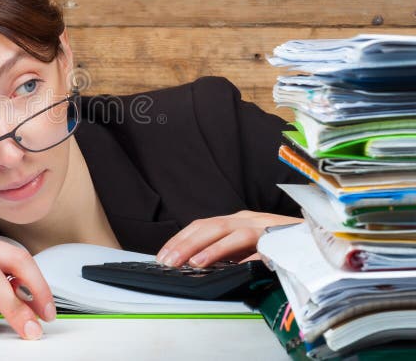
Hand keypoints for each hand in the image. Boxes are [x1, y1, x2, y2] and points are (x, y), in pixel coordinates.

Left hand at [156, 210, 301, 267]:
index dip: (180, 239)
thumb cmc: (287, 248)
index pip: (202, 226)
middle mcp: (247, 219)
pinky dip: (231, 253)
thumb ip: (230, 255)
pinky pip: (253, 244)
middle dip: (184, 243)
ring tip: (187, 263)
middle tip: (166, 261)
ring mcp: (262, 225)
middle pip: (208, 226)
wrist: (324, 243)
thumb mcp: (251, 251)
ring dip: (204, 247)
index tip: (163, 255)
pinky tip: (218, 263)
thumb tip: (198, 267)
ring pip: (226, 231)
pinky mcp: (277, 237)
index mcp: (238, 221)